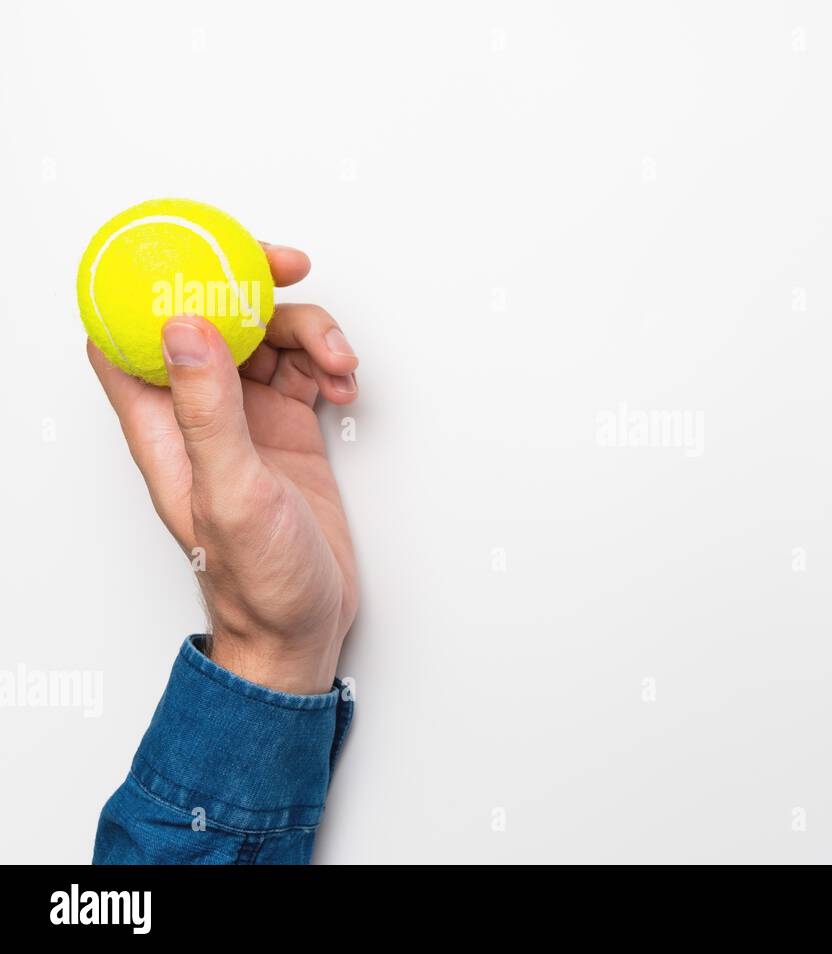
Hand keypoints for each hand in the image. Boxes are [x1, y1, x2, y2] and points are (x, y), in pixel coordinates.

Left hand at [88, 245, 359, 693]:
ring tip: (338, 364)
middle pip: (215, 319)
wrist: (303, 629)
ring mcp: (247, 422)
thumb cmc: (256, 583)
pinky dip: (328, 367)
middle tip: (286, 268)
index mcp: (163, 425)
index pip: (131, 332)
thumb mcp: (230, 490)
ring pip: (268, 340)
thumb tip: (184, 326)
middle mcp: (201, 415)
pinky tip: (344, 388)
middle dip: (251, 286)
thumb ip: (208, 408)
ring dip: (308, 334)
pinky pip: (306, 372)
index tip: (195, 251)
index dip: (155, 282)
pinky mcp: (288, 433)